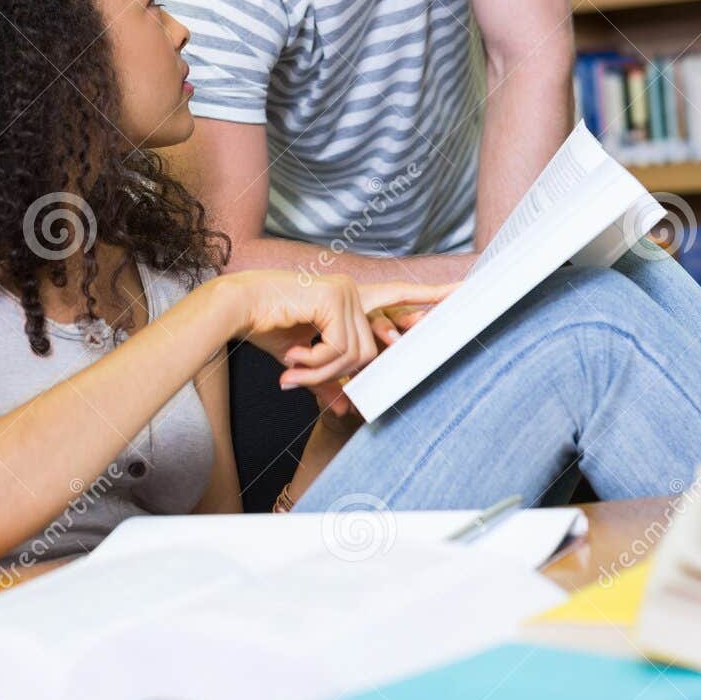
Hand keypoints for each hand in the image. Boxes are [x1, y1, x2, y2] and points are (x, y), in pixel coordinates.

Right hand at [225, 271, 455, 403]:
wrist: (236, 308)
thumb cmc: (266, 328)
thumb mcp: (302, 360)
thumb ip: (328, 378)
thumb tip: (346, 409)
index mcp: (350, 299)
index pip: (398, 296)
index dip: (431, 295)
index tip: (464, 290)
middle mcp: (353, 290)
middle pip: (370, 350)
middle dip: (335, 373)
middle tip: (297, 378)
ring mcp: (346, 291)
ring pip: (355, 354)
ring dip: (320, 370)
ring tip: (291, 368)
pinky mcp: (335, 297)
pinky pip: (340, 349)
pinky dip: (316, 363)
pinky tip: (293, 357)